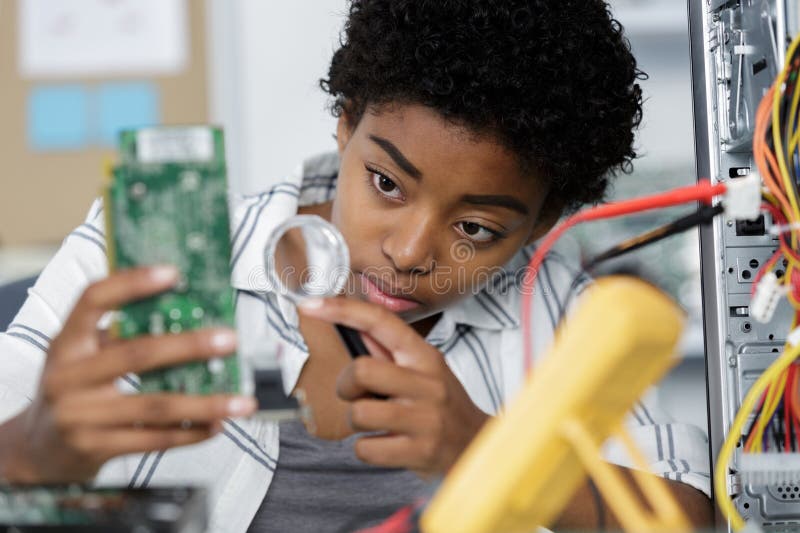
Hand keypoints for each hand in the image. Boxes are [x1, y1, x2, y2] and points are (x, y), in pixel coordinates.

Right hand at [0, 266, 256, 482]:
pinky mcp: (96, 449)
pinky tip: (218, 425)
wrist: (37, 451)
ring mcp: (81, 416)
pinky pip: (154, 440)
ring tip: (242, 401)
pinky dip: (191, 433)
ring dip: (205, 404)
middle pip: (136, 355)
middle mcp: (68, 377)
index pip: (92, 301)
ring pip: (155, 406)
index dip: (131, 283)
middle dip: (188, 346)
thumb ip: (120, 335)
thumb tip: (185, 308)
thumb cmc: (73, 390)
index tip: (173, 273)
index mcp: (66, 343)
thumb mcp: (81, 357)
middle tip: (229, 340)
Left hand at [298, 297, 488, 477]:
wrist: (477, 446)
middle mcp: (427, 383)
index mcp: (424, 356)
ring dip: (357, 421)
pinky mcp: (419, 451)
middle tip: (360, 396)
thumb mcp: (424, 370)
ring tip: (379, 422)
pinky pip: (365, 449)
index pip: (380, 322)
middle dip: (347, 386)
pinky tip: (387, 443)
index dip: (343, 310)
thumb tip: (354, 323)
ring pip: (359, 413)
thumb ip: (389, 350)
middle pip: (361, 370)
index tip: (310, 303)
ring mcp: (425, 419)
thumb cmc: (441, 404)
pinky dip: (367, 449)